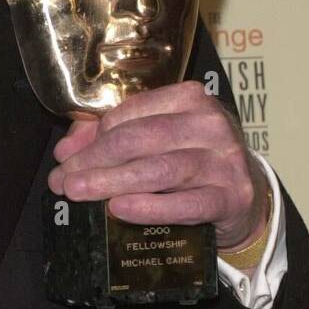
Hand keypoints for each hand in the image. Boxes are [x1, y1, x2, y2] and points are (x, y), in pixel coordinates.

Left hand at [47, 81, 269, 251]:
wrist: (245, 197)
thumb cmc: (191, 162)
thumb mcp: (155, 142)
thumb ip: (110, 138)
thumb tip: (66, 151)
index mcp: (188, 99)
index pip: (129, 114)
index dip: (90, 137)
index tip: (64, 159)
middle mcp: (209, 124)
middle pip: (141, 139)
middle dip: (95, 160)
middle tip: (64, 180)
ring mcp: (224, 161)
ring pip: (161, 169)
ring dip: (113, 181)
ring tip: (79, 192)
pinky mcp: (232, 197)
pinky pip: (188, 204)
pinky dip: (151, 207)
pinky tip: (120, 209)